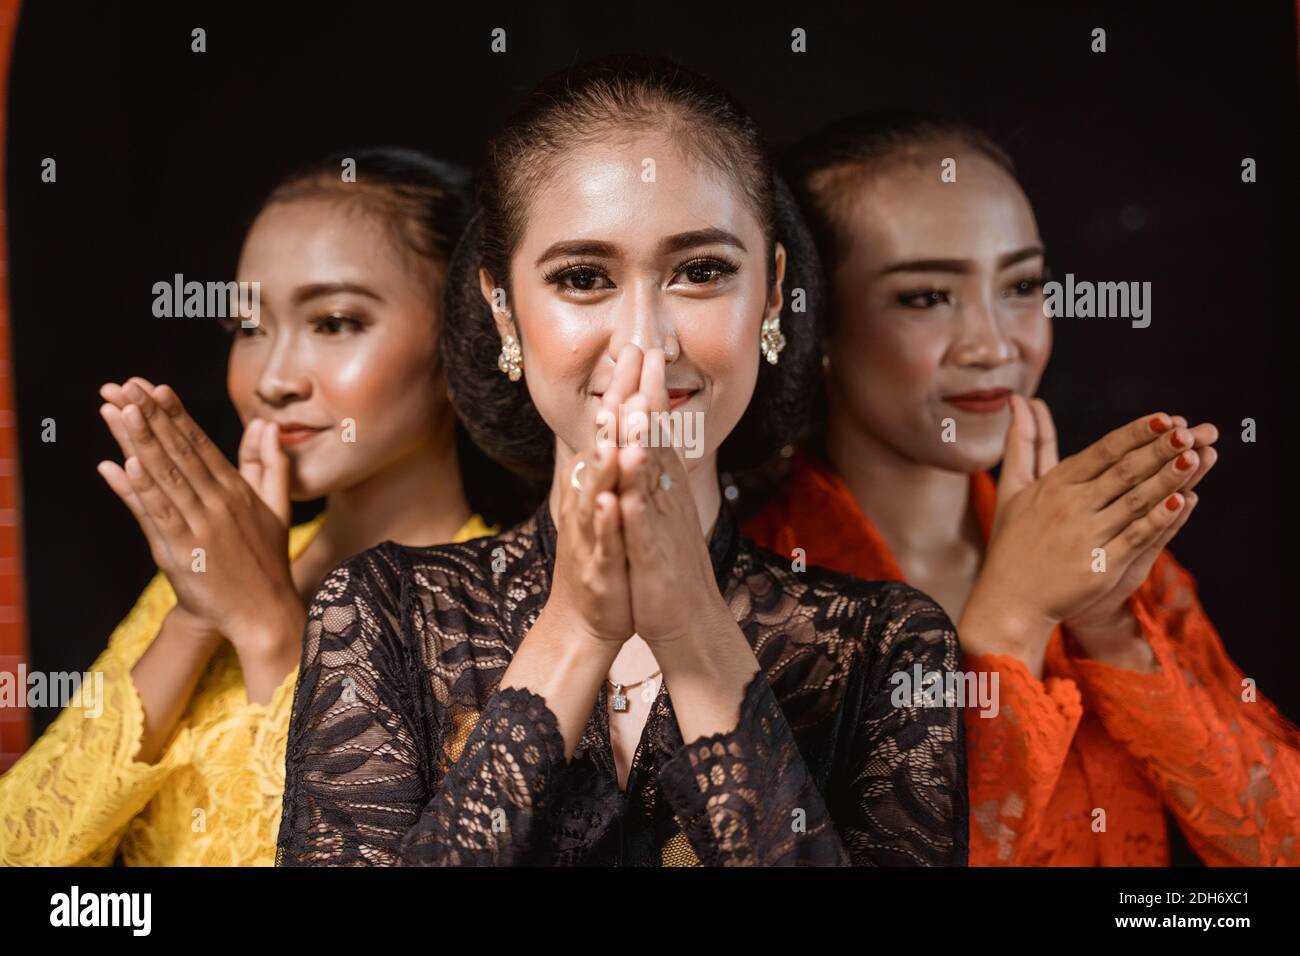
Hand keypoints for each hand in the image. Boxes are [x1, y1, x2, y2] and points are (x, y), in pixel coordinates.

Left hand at [95, 378, 303, 657]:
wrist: (264, 613)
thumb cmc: (266, 561)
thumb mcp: (276, 507)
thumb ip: (269, 465)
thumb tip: (268, 426)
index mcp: (236, 489)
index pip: (199, 443)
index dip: (173, 413)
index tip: (151, 386)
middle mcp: (218, 502)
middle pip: (178, 451)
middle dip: (149, 416)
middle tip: (123, 385)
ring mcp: (200, 526)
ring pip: (165, 475)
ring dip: (139, 441)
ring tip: (119, 409)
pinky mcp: (184, 552)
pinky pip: (157, 515)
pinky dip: (140, 490)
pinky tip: (122, 465)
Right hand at [544, 348, 638, 647]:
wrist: (587, 619)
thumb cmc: (604, 560)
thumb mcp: (611, 507)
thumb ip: (614, 468)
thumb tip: (620, 429)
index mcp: (597, 484)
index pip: (609, 430)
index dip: (622, 390)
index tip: (636, 350)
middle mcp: (589, 499)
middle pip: (600, 444)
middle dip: (614, 404)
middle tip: (626, 364)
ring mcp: (590, 531)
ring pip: (597, 489)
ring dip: (604, 459)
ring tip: (613, 428)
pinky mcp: (596, 563)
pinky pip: (600, 538)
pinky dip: (602, 518)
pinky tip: (608, 500)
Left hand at [612, 346, 727, 647]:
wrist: (688, 621)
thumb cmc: (670, 568)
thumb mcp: (662, 514)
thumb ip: (656, 478)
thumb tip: (650, 442)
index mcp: (665, 489)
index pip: (658, 432)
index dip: (651, 392)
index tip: (645, 353)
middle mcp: (666, 500)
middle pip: (658, 443)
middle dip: (649, 398)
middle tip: (646, 354)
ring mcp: (660, 528)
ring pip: (650, 480)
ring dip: (644, 445)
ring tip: (636, 408)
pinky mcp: (651, 560)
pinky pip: (641, 532)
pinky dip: (632, 511)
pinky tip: (623, 491)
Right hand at [960, 396, 1212, 665]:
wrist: (1010, 599)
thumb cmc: (1012, 541)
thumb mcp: (1013, 487)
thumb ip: (1022, 442)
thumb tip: (1020, 400)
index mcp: (1054, 485)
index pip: (1102, 452)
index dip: (1135, 433)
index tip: (1163, 417)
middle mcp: (1070, 506)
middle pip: (1123, 471)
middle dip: (1159, 449)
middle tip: (1190, 429)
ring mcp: (1085, 536)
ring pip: (1134, 500)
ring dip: (1167, 477)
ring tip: (1196, 456)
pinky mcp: (1099, 566)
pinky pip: (1135, 537)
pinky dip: (1159, 519)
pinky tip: (1183, 501)